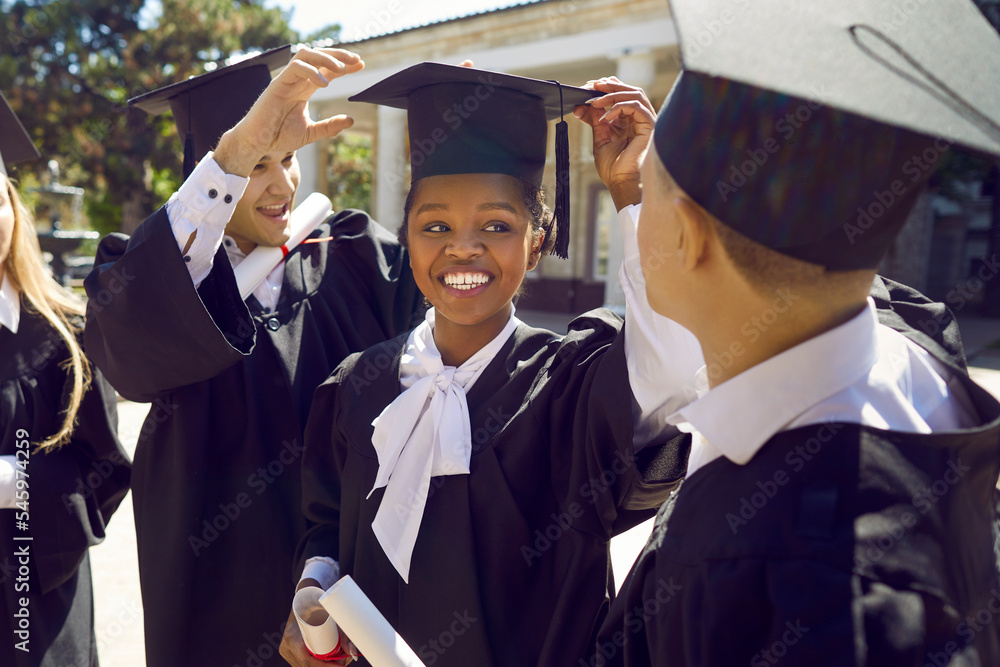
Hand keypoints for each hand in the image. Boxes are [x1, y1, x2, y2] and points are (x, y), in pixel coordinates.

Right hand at [215, 47, 364, 176]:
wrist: (257, 143)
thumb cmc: (278, 136)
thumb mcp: (310, 133)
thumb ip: (329, 126)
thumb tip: (350, 120)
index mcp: (304, 88)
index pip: (326, 69)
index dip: (344, 65)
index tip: (361, 65)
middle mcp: (297, 80)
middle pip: (318, 56)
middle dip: (339, 55)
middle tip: (356, 60)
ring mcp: (287, 80)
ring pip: (306, 55)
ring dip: (325, 58)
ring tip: (341, 69)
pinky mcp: (277, 83)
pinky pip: (295, 67)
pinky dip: (311, 71)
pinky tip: (323, 83)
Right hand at [279, 606, 357, 665]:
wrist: (305, 594)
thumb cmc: (317, 603)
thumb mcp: (330, 613)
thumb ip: (343, 632)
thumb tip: (353, 652)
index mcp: (292, 639)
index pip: (307, 662)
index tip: (341, 665)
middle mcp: (286, 648)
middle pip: (308, 666)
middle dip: (328, 666)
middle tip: (346, 659)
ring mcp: (287, 652)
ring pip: (307, 666)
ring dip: (324, 665)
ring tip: (342, 657)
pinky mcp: (291, 653)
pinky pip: (304, 663)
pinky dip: (317, 664)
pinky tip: (332, 660)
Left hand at [573, 77, 655, 209]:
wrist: (622, 183)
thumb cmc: (613, 168)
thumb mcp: (600, 139)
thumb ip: (594, 121)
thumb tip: (582, 106)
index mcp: (629, 122)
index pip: (621, 96)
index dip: (607, 89)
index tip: (588, 88)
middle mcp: (640, 119)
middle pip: (630, 91)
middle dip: (610, 86)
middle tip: (592, 85)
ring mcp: (646, 121)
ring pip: (635, 94)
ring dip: (613, 94)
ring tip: (596, 101)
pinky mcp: (649, 125)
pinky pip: (635, 107)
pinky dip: (619, 107)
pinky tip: (605, 117)